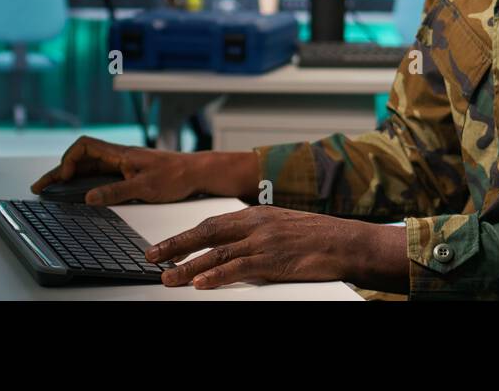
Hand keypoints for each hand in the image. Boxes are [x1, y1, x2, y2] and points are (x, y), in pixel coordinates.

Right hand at [30, 136, 258, 204]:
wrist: (197, 173)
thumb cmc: (176, 176)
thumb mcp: (144, 187)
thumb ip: (115, 192)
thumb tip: (87, 198)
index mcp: (120, 154)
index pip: (84, 146)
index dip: (69, 160)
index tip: (66, 177)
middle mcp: (119, 156)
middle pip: (81, 158)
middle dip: (60, 171)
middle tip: (41, 186)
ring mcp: (123, 165)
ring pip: (89, 167)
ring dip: (70, 176)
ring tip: (53, 190)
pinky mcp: (129, 173)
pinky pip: (100, 174)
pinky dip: (85, 181)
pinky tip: (80, 192)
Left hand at [145, 205, 409, 291]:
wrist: (348, 242)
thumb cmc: (319, 236)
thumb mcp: (281, 225)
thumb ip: (256, 231)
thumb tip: (231, 243)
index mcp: (256, 214)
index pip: (211, 223)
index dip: (184, 235)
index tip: (163, 245)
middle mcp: (256, 224)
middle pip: (206, 234)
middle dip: (175, 246)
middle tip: (151, 257)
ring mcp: (264, 242)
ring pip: (217, 253)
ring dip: (188, 266)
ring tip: (167, 277)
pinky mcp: (274, 261)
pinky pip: (239, 269)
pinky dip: (217, 276)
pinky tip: (200, 284)